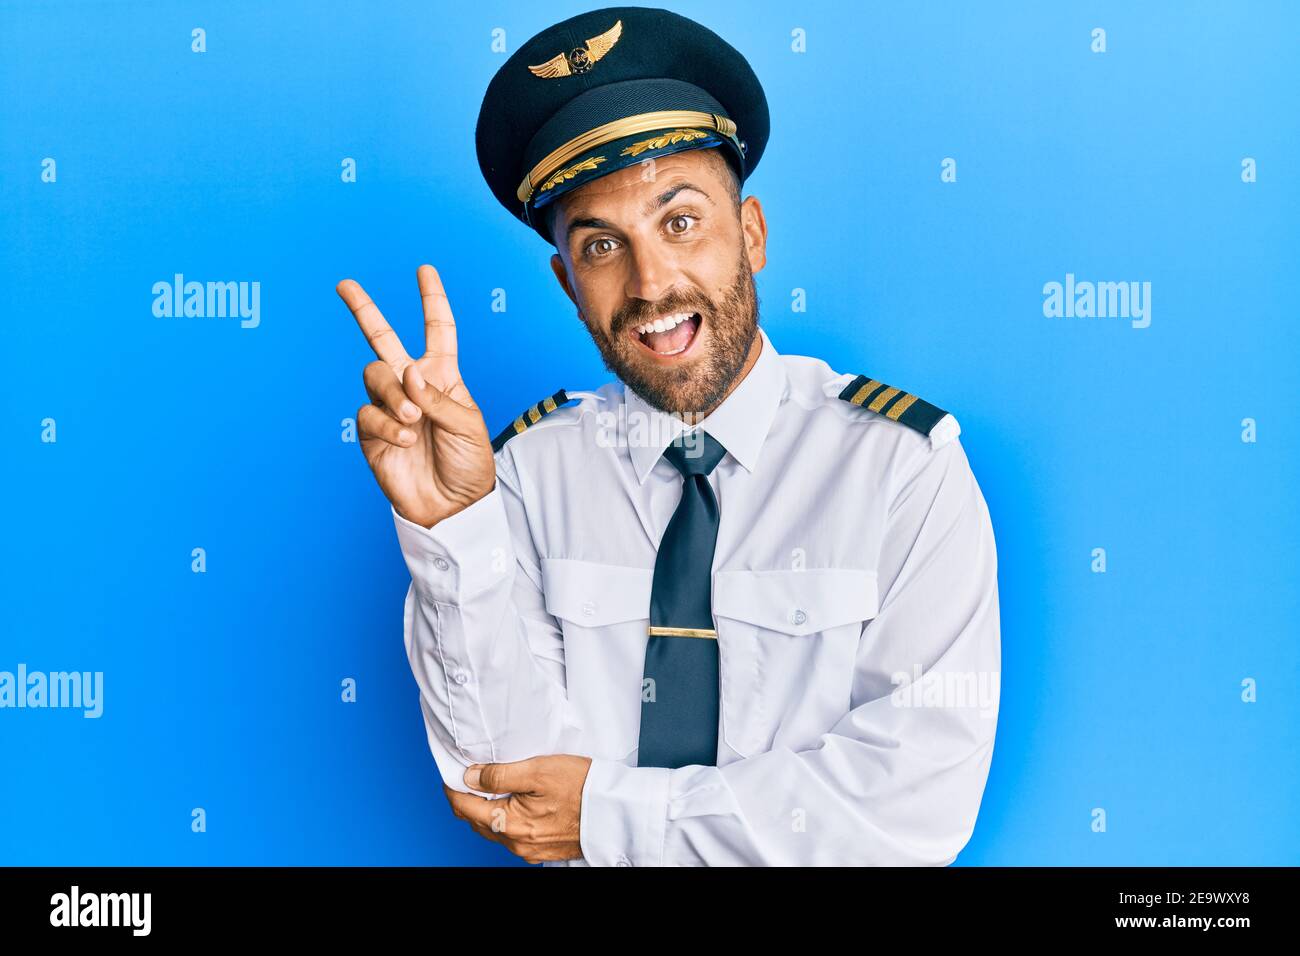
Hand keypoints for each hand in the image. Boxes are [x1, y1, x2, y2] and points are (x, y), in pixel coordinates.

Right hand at [337, 264, 494, 528]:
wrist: (452, 507)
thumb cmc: (469, 464)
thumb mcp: (468, 425)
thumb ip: (438, 396)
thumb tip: (407, 374)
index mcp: (443, 376)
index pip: (437, 330)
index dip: (432, 300)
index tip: (424, 270)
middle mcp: (412, 386)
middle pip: (382, 339)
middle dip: (363, 310)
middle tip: (344, 284)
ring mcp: (390, 408)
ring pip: (374, 376)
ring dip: (393, 395)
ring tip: (412, 421)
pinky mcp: (372, 434)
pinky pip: (367, 413)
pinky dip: (386, 425)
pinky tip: (403, 440)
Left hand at [443, 755, 592, 863]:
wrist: (614, 810)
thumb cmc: (580, 786)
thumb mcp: (538, 770)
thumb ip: (499, 775)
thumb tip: (469, 777)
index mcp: (510, 824)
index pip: (465, 808)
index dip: (453, 788)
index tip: (451, 772)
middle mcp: (516, 843)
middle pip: (476, 822)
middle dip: (467, 799)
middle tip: (467, 776)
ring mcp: (529, 850)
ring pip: (493, 830)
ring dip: (485, 810)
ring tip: (488, 787)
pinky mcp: (542, 850)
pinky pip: (512, 836)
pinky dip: (504, 819)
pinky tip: (512, 803)